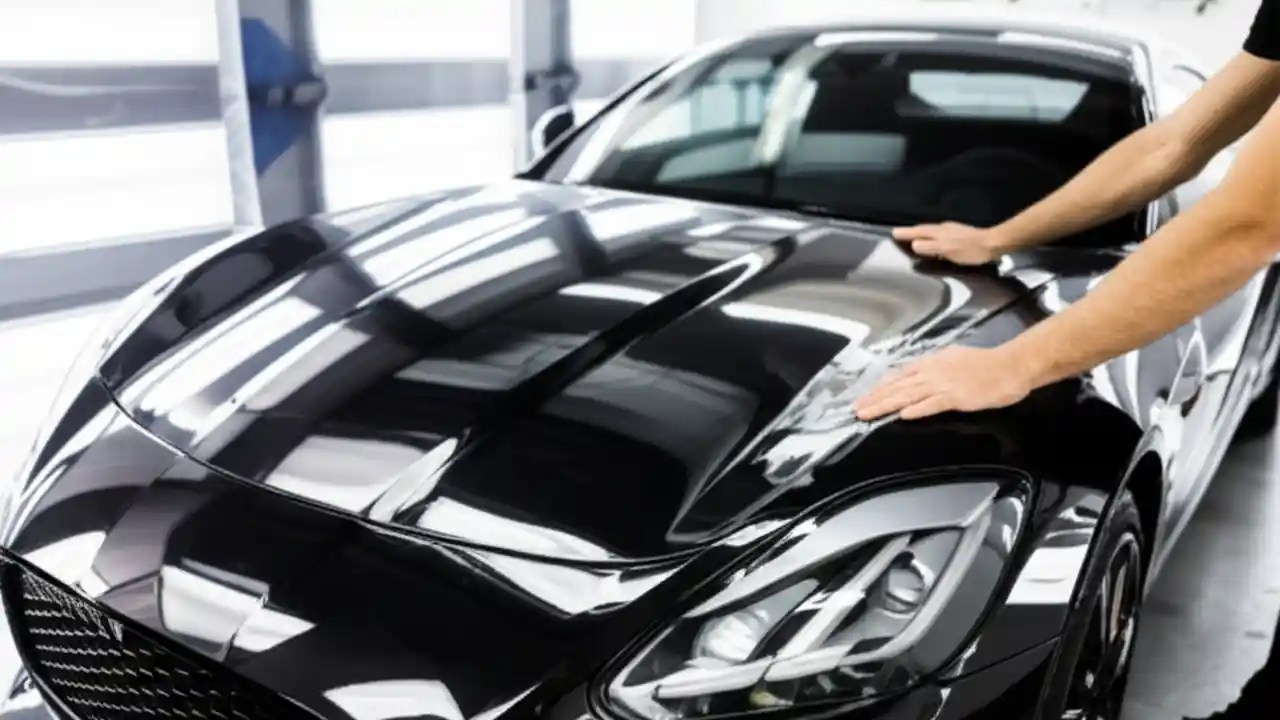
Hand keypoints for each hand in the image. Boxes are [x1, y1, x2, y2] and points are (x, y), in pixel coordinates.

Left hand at [854, 346, 1036, 420]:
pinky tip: (902, 415)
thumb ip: (936, 368)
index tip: (866, 396)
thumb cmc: (987, 365)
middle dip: (875, 398)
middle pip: (898, 386)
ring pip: (907, 395)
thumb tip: (921, 375)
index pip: (900, 375)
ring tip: (868, 413)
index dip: (881, 387)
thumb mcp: (955, 359)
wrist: (1011, 365)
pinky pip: (932, 403)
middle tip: (857, 409)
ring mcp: (943, 384)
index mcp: (932, 362)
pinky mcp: (956, 396)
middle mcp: (933, 371)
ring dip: (885, 405)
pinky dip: (917, 409)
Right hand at [891, 222, 1005, 265]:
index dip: (906, 233)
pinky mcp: (958, 233)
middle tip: (899, 233)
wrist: (992, 244)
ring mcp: (951, 230)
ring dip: (920, 233)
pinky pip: (938, 233)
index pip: (918, 232)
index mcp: (938, 232)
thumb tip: (914, 244)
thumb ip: (930, 248)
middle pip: (923, 229)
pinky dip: (930, 235)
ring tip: (913, 237)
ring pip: (931, 230)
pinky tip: (934, 241)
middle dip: (910, 231)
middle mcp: (943, 228)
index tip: (893, 233)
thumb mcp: (948, 251)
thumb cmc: (970, 250)